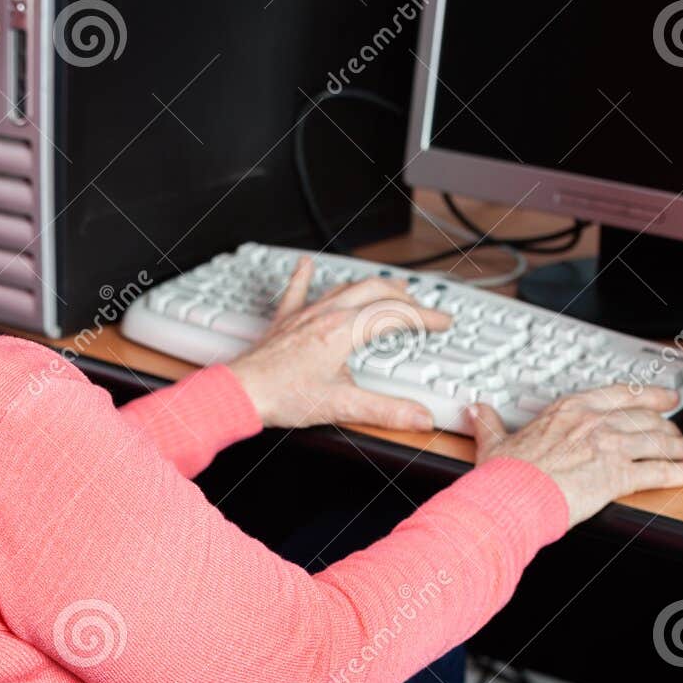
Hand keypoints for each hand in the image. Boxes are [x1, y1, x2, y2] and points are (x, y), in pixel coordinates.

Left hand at [228, 256, 450, 431]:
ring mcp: (304, 315)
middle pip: (373, 291)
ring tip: (387, 288)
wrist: (240, 392)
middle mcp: (325, 315)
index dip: (425, 317)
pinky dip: (305, 277)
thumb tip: (419, 417)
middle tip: (420, 307)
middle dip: (403, 295)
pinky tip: (306, 264)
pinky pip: (296, 291)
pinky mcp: (285, 322)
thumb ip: (385, 411)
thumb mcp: (341, 407)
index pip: (395, 315)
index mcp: (343, 331)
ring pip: (343, 287)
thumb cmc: (282, 396)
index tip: (442, 322)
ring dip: (370, 286)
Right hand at [466, 384, 682, 527]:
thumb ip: (490, 425)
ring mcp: (610, 446)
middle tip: (678, 427)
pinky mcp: (619, 475)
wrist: (510, 497)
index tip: (659, 394)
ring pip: (657, 440)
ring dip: (680, 447)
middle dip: (667, 422)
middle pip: (644, 416)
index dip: (644, 394)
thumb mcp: (493, 443)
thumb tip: (477, 411)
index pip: (617, 395)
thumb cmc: (503, 475)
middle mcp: (595, 422)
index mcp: (569, 410)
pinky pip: (660, 470)